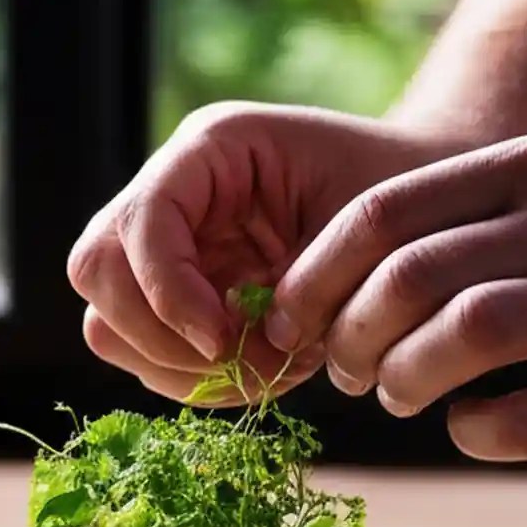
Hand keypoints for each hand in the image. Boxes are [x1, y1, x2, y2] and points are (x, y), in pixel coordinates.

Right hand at [66, 101, 456, 401]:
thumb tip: (228, 349)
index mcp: (212, 147)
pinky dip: (193, 379)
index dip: (168, 291)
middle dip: (155, 334)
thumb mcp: (362, 225)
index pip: (142, 221)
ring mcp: (168, 244)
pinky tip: (258, 371)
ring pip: (108, 320)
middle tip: (231, 362)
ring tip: (259, 370)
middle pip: (95, 268)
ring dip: (172, 365)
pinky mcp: (179, 293)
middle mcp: (174, 190)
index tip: (222, 342)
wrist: (430, 210)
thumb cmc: (407, 198)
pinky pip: (147, 352)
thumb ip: (296, 282)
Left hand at [266, 133, 526, 459]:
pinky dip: (476, 431)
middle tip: (344, 369)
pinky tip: (470, 426)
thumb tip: (325, 272)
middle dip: (350, 334)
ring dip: (405, 377)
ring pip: (468, 332)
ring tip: (396, 396)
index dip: (314, 274)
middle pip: (411, 275)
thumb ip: (452, 217)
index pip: (382, 212)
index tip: (289, 317)